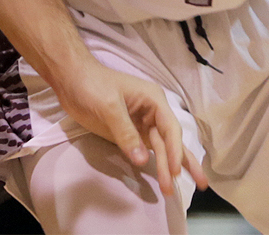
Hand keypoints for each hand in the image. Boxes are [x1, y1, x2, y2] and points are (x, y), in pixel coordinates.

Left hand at [49, 60, 206, 194]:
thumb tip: (142, 160)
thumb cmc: (92, 85)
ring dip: (167, 168)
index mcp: (154, 100)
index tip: (176, 171)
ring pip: (160, 149)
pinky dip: (154, 164)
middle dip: (179, 163)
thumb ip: (125, 133)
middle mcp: (153, 114)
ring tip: (175, 190)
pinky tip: (163, 177)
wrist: (71, 79)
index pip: (171, 129)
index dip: (176, 151)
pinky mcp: (129, 135)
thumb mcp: (109, 106)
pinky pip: (145, 151)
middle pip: (170, 141)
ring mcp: (141, 125)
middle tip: (198, 185)